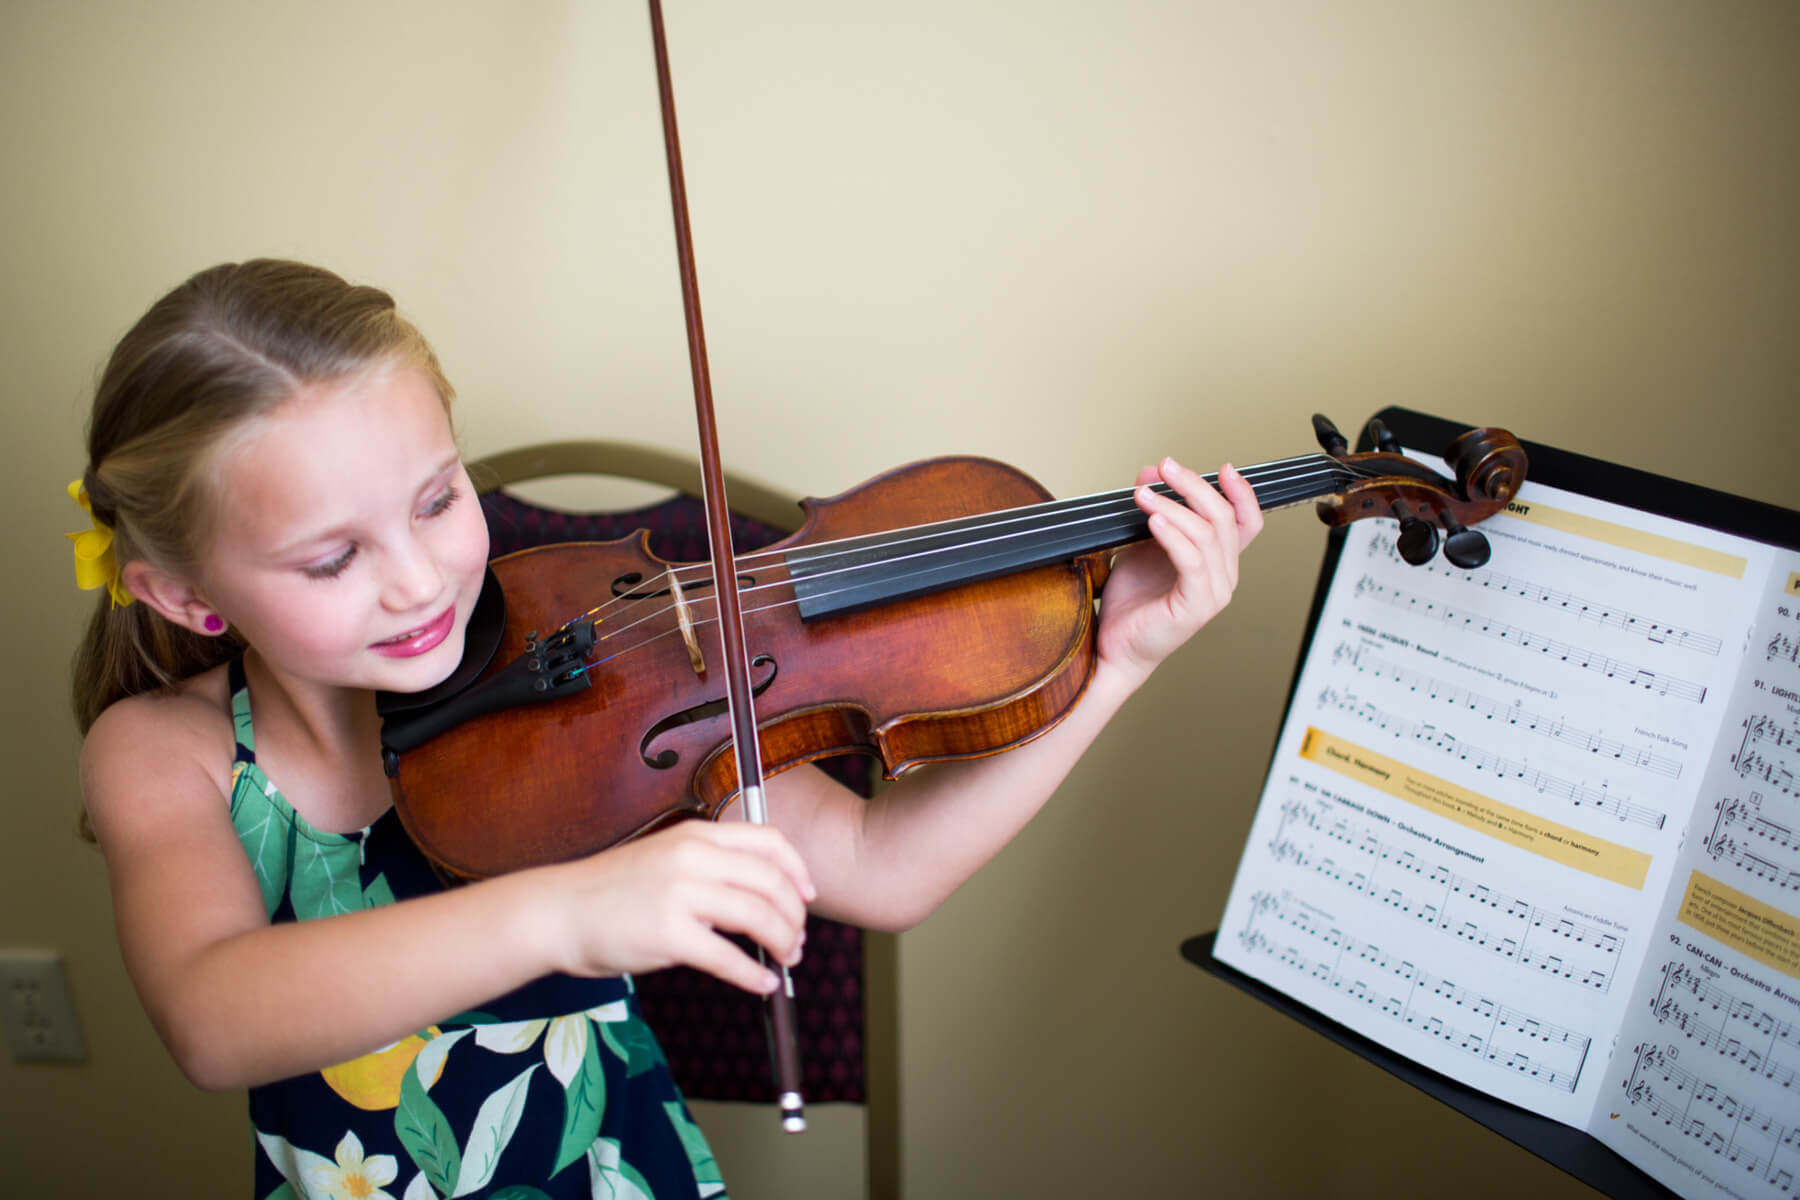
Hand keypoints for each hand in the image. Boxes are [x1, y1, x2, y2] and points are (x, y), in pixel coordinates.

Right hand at [538, 820, 815, 994]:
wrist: (557, 911)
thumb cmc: (610, 891)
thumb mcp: (665, 859)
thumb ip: (710, 868)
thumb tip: (760, 899)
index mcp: (696, 835)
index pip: (769, 841)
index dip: (798, 870)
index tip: (808, 895)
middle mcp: (692, 857)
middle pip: (772, 882)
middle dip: (796, 915)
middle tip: (798, 940)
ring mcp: (680, 894)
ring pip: (759, 916)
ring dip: (784, 943)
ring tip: (786, 960)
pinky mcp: (668, 935)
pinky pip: (729, 958)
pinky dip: (754, 975)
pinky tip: (763, 984)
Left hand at [1094, 459, 1262, 679]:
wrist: (1113, 646)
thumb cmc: (1131, 601)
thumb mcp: (1142, 543)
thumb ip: (1154, 509)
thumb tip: (1151, 472)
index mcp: (1218, 561)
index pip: (1246, 521)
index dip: (1241, 493)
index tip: (1223, 467)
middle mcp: (1224, 576)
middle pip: (1224, 519)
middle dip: (1194, 486)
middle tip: (1165, 467)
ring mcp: (1214, 593)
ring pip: (1207, 536)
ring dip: (1174, 507)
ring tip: (1144, 494)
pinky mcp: (1196, 607)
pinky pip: (1192, 561)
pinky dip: (1173, 535)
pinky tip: (1153, 519)